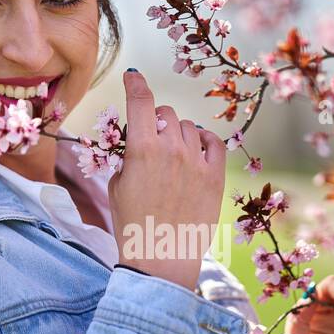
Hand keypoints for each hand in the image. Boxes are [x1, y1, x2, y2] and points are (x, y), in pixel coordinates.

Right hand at [107, 69, 225, 290]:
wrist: (162, 259)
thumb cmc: (133, 225)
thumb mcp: (117, 186)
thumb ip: (128, 156)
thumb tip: (139, 141)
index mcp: (142, 150)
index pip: (140, 101)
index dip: (135, 83)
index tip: (132, 75)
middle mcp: (172, 149)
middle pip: (165, 114)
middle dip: (155, 121)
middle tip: (150, 142)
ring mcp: (197, 162)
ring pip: (187, 127)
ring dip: (177, 133)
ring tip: (171, 155)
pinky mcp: (216, 176)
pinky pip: (213, 142)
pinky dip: (203, 141)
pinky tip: (196, 149)